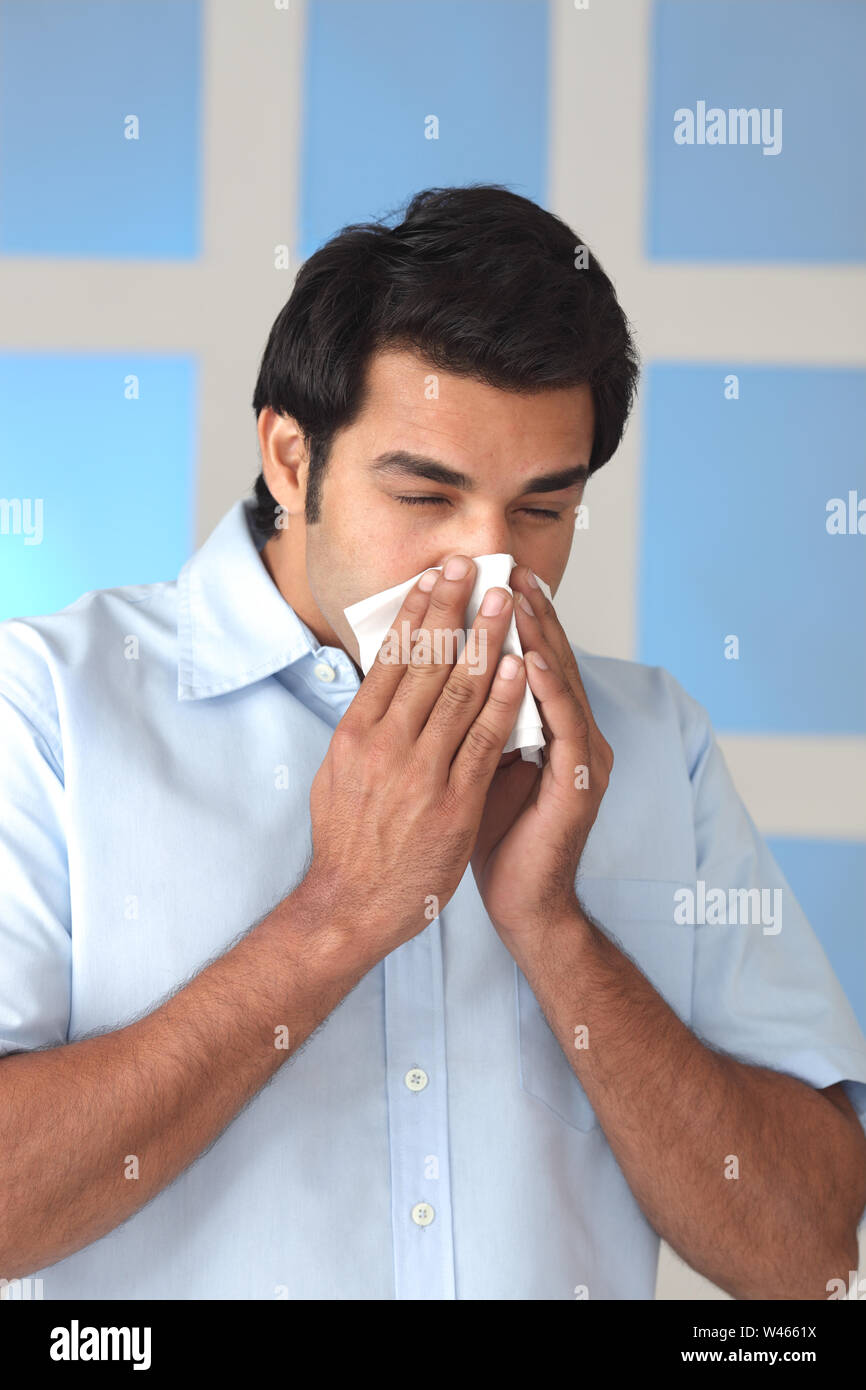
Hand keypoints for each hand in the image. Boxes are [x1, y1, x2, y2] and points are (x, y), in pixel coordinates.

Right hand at [303, 556, 527, 966]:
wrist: (352, 906)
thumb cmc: (346, 841)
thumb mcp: (337, 774)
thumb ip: (363, 730)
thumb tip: (380, 687)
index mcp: (354, 734)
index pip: (391, 659)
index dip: (418, 614)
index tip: (436, 578)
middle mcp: (385, 745)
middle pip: (426, 663)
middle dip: (455, 609)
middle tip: (475, 568)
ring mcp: (420, 772)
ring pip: (458, 691)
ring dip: (486, 640)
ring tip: (504, 601)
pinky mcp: (454, 800)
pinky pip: (484, 738)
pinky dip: (504, 699)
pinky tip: (519, 665)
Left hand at [470, 564, 613, 943]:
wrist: (522, 904)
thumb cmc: (493, 838)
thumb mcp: (475, 768)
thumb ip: (469, 723)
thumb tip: (429, 676)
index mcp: (547, 728)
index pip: (528, 660)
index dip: (510, 620)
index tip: (487, 579)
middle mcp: (572, 734)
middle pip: (549, 659)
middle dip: (528, 614)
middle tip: (509, 568)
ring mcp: (583, 757)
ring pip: (561, 684)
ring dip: (541, 639)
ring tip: (520, 599)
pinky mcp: (581, 784)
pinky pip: (566, 728)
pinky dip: (550, 692)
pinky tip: (532, 661)